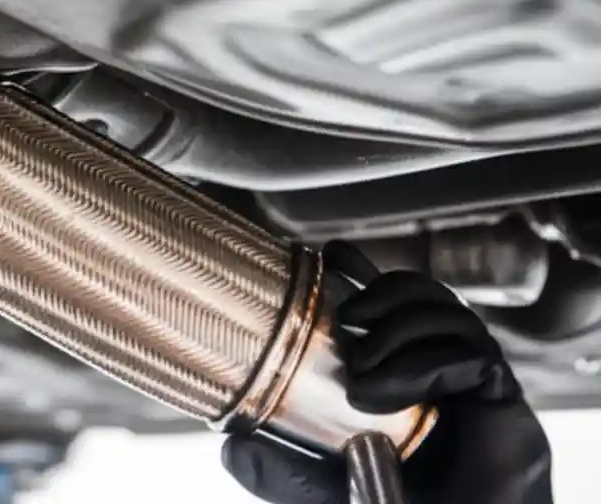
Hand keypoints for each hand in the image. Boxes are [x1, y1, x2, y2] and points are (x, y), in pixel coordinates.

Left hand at [222, 242, 552, 503]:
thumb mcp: (329, 489)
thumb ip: (283, 472)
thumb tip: (230, 450)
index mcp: (406, 379)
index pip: (391, 307)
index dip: (365, 274)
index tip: (332, 254)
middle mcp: (443, 372)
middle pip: (425, 298)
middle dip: (385, 291)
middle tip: (348, 318)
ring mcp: (474, 384)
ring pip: (449, 316)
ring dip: (398, 328)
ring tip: (362, 369)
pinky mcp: (502, 401)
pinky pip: (471, 356)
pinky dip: (422, 363)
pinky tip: (385, 390)